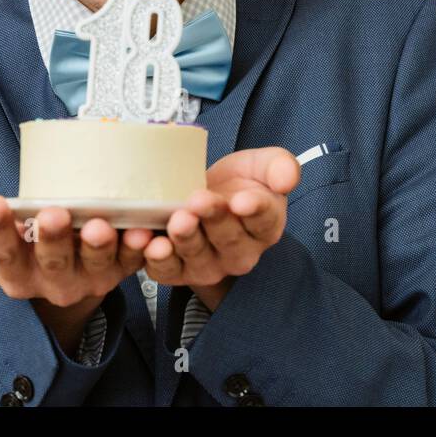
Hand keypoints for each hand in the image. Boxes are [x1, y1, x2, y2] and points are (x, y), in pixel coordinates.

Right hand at [0, 196, 152, 353]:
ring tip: (98, 226)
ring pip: (96, 263)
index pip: (2, 254)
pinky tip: (141, 233)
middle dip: (52, 238)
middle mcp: (52, 282)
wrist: (66, 274)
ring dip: (98, 245)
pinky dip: (137, 248)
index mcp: (16, 273)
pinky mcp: (120, 271)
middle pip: (52, 262)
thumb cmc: (26, 248)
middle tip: (51, 214)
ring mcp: (89, 278)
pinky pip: (133, 261)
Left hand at [142, 147, 300, 307]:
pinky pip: (167, 271)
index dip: (253, 209)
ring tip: (176, 221)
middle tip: (199, 200)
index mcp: (264, 225)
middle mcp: (239, 252)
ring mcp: (208, 264)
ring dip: (185, 240)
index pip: (263, 219)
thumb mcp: (262, 165)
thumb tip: (286, 178)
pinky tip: (149, 243)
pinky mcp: (178, 271)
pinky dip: (155, 259)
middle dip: (213, 219)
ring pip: (197, 257)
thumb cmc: (237, 184)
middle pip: (228, 238)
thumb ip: (279, 166)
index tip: (242, 200)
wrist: (203, 195)